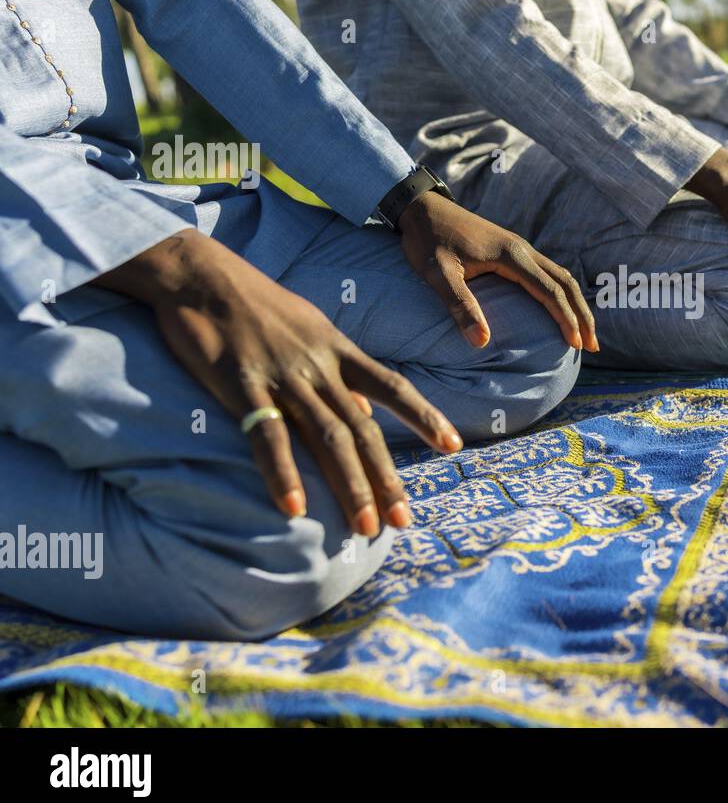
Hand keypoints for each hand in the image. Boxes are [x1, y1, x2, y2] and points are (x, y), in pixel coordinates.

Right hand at [94, 229, 461, 537]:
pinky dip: (282, 474)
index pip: (393, 387)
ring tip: (364, 528)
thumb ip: (340, 373)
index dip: (424, 416)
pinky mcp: (239, 384)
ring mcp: (281, 376)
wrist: (200, 273)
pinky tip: (294, 509)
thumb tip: (364, 414)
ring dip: (348, 486)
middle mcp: (318, 366)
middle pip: (362, 427)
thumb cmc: (257, 305)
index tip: (452, 446)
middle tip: (402, 521)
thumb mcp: (312, 330)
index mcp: (338, 351)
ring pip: (325, 437)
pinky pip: (264, 435)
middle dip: (385, 477)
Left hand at [397, 192, 597, 352]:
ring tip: (584, 333)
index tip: (577, 344)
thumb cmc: (427, 240)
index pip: (549, 291)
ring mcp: (520, 248)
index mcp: (511, 255)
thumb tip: (482, 343)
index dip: (566, 318)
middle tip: (592, 346)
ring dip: (576, 304)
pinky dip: (562, 294)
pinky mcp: (513, 250)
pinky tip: (560, 310)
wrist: (421, 207)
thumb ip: (459, 305)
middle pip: (566, 282)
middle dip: (583, 315)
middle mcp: (522, 249)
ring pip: (561, 276)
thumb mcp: (437, 273)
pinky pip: (548, 273)